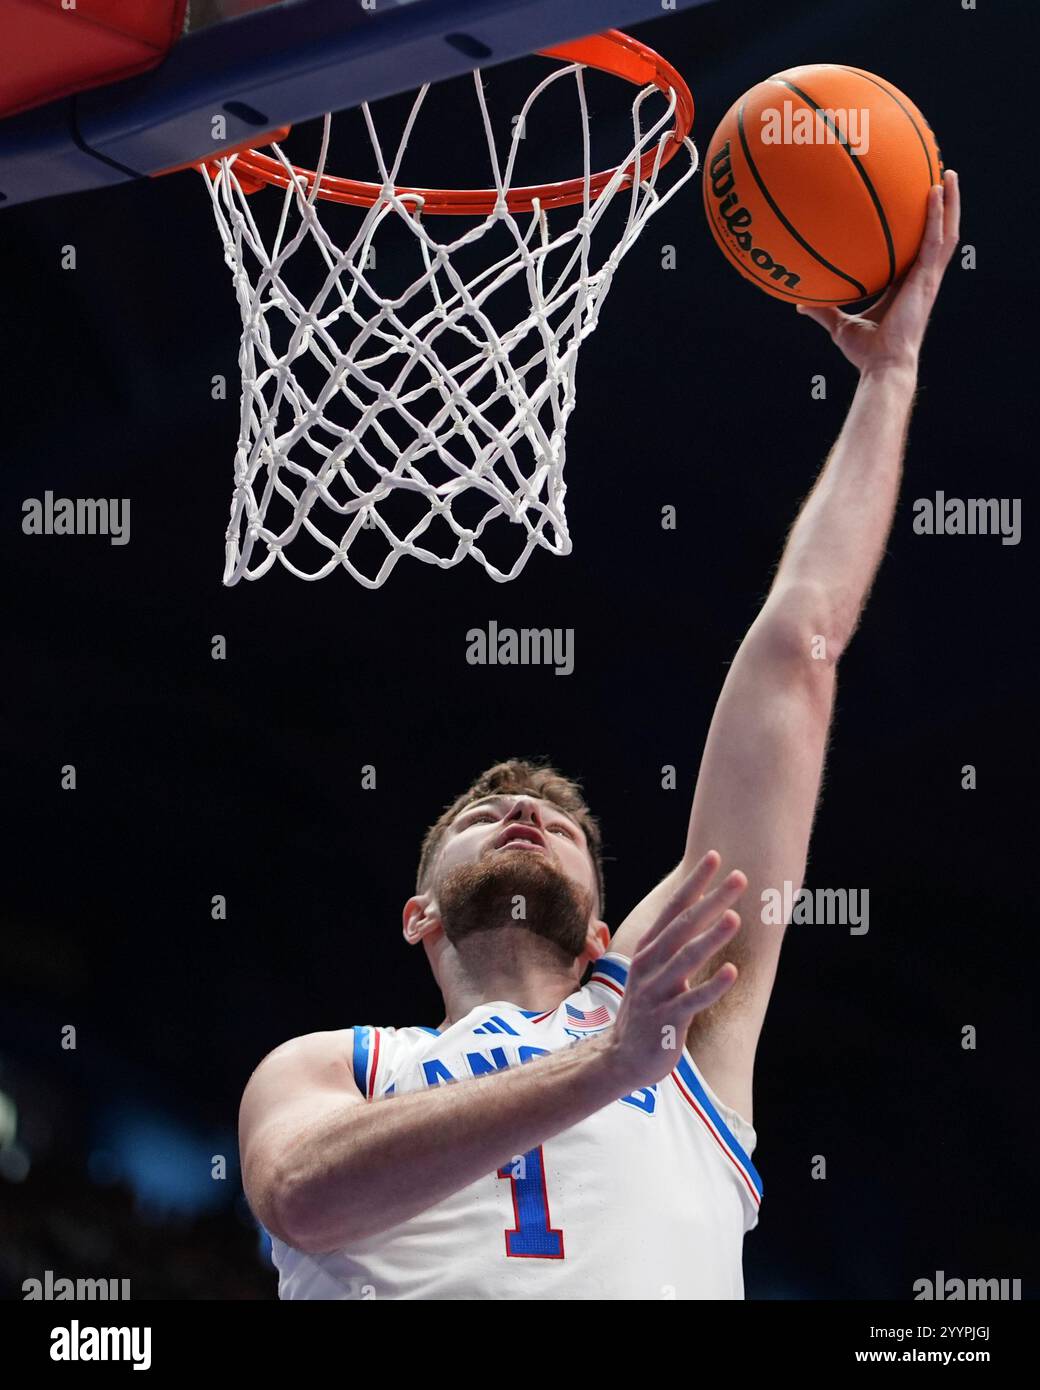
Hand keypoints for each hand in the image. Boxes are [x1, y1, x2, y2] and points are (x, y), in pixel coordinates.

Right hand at [604, 851, 744, 1091]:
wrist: (622, 1058)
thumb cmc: (647, 1010)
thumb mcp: (653, 971)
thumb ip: (672, 945)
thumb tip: (699, 915)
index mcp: (648, 950)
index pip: (674, 908)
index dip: (694, 883)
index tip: (715, 857)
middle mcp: (650, 965)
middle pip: (683, 926)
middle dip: (712, 900)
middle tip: (739, 878)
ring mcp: (656, 992)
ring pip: (686, 959)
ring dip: (711, 937)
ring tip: (735, 917)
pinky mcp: (666, 1020)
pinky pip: (692, 1000)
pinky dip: (712, 986)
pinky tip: (732, 971)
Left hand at [796, 168, 960, 374]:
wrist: (882, 365)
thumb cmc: (866, 352)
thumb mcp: (840, 326)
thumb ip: (823, 310)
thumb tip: (799, 302)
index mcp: (906, 285)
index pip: (916, 250)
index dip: (920, 228)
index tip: (916, 206)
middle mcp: (921, 278)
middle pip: (939, 235)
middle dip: (944, 207)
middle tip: (942, 177)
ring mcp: (928, 278)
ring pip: (947, 232)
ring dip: (950, 202)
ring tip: (949, 173)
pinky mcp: (927, 280)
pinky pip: (935, 240)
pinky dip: (937, 215)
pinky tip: (935, 191)